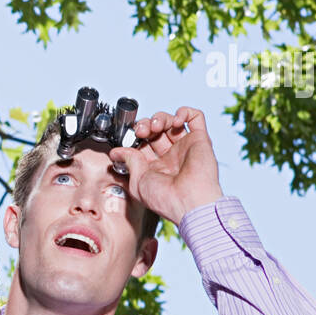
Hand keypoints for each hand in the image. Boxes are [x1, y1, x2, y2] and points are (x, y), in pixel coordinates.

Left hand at [109, 106, 223, 224]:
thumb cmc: (165, 199)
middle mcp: (171, 156)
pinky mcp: (200, 140)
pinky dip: (185, 112)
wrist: (188, 202)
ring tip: (156, 126)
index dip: (135, 136)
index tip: (130, 138)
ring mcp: (185, 147)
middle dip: (146, 125)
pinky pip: (196, 118)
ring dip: (161, 117)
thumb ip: (128, 161)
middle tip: (142, 130)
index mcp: (156, 166)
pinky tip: (176, 121)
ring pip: (172, 121)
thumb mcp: (137, 181)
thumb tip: (115, 152)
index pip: (143, 142)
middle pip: (156, 130)